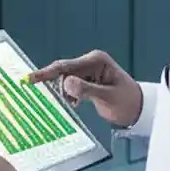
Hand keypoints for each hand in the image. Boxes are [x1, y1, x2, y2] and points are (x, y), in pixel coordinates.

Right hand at [27, 50, 142, 127]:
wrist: (139, 109)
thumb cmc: (127, 102)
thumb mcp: (107, 97)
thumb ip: (87, 90)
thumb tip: (66, 84)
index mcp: (96, 61)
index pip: (66, 66)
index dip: (47, 73)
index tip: (30, 79)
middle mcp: (90, 62)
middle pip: (63, 71)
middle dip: (56, 85)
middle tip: (49, 96)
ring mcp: (88, 71)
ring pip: (65, 79)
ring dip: (65, 92)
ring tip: (75, 104)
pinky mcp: (87, 80)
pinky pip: (71, 85)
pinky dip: (69, 95)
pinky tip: (75, 104)